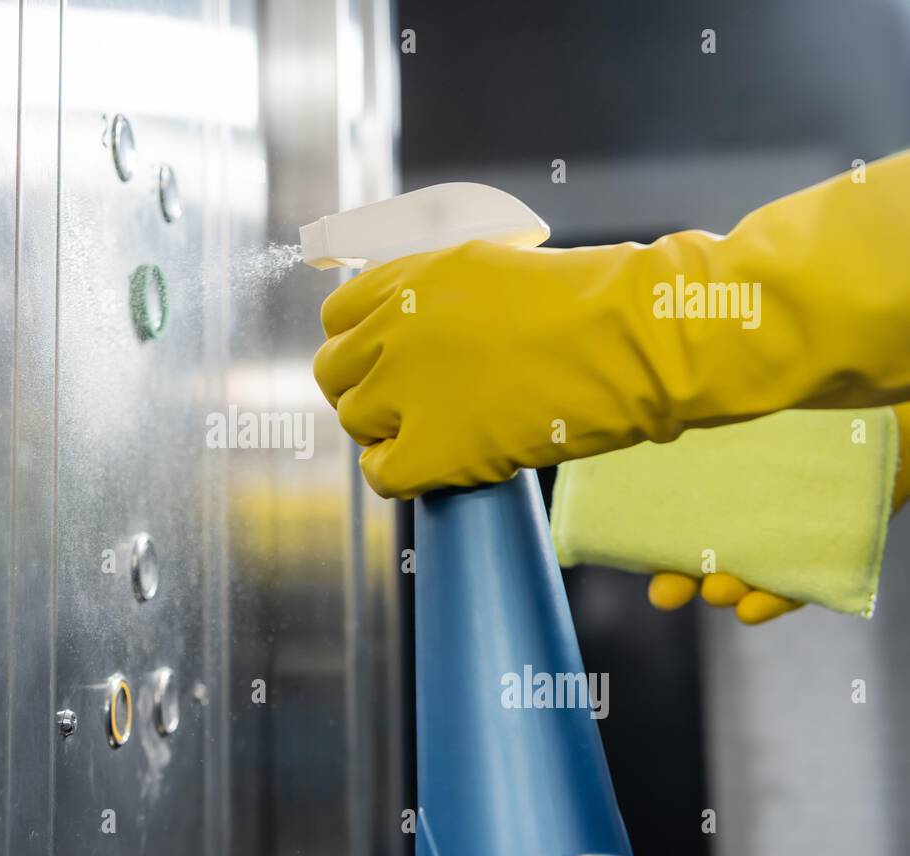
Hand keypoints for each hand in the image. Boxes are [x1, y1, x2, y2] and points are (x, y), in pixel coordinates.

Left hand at [313, 237, 677, 497]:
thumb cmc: (589, 302)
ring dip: (384, 431)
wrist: (632, 340)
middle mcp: (393, 330)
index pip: (337, 317)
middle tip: (400, 405)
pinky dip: (399, 475)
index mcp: (410, 280)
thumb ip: (439, 296)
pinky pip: (380, 475)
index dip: (358, 344)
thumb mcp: (493, 270)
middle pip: (333, 372)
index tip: (380, 362)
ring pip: (354, 422)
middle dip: (361, 388)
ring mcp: (404, 390)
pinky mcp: (429, 449)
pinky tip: (432, 467)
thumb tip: (419, 329)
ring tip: (431, 433)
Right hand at [647, 402, 909, 623]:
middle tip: (664, 593)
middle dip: (680, 581)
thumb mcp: (757, 413)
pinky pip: (796, 589)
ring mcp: (783, 541)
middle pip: (704, 560)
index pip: (679, 525)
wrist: (883, 424)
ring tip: (715, 591)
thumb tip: (664, 413)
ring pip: (745, 578)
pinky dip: (772, 601)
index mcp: (719, 492)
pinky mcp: (823, 559)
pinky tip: (749, 610)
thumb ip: (718, 419)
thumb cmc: (812, 412)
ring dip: (724, 591)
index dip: (655, 546)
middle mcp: (745, 521)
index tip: (635, 557)